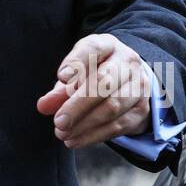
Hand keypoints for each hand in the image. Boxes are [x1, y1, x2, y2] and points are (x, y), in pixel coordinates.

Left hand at [36, 33, 150, 149]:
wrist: (130, 80)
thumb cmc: (96, 73)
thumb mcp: (78, 73)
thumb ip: (60, 89)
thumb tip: (43, 106)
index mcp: (108, 45)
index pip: (93, 48)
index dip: (76, 62)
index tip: (61, 77)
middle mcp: (128, 62)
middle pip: (104, 83)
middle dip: (78, 105)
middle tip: (59, 121)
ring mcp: (139, 85)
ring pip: (112, 107)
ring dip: (85, 124)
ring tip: (63, 133)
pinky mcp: (142, 109)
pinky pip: (118, 125)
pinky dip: (94, 135)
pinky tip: (76, 140)